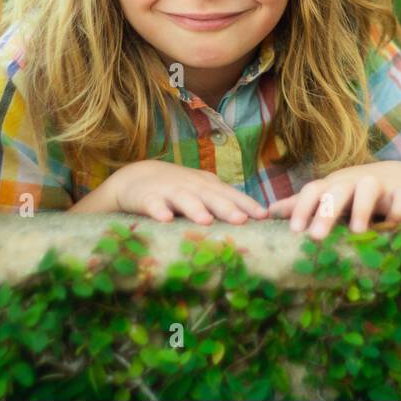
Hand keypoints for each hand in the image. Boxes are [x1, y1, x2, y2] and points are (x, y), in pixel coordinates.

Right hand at [84, 159, 268, 225]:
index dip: (247, 204)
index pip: (231, 195)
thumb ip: (224, 205)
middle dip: (227, 208)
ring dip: (195, 208)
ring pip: (184, 199)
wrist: (137, 178)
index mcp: (208, 186)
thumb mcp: (202, 194)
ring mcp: (169, 191)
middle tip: (241, 220)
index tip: (264, 217)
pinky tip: (164, 220)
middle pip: (211, 196)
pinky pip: (153, 204)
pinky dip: (158, 210)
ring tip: (206, 221)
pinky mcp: (146, 197)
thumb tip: (255, 223)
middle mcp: (192, 187)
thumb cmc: (179, 191)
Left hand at [267, 162, 400, 239]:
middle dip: (326, 212)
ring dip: (362, 208)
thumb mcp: (331, 196)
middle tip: (315, 237)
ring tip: (357, 232)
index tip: (293, 231)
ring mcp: (382, 185)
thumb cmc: (358, 193)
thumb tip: (269, 211)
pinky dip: (399, 209)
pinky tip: (394, 224)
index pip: (313, 190)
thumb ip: (303, 205)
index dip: (302, 208)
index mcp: (334, 185)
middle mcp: (354, 182)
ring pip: (370, 189)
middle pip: (337, 191)